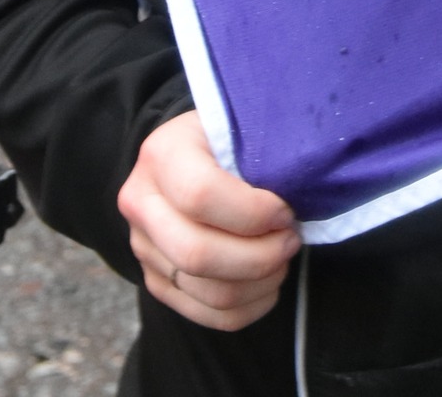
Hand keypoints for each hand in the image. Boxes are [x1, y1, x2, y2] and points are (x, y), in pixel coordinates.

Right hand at [117, 110, 299, 330]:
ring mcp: (143, 248)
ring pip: (207, 291)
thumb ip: (264, 152)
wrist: (191, 157)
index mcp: (160, 154)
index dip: (253, 212)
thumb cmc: (228, 139)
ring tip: (283, 257)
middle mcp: (140, 204)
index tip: (286, 210)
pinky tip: (269, 283)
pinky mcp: (157, 282)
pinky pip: (207, 315)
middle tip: (291, 239)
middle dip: (260, 255)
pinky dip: (249, 307)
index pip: (201, 195)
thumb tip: (301, 190)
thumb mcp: (241, 126)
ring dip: (260, 282)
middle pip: (198, 254)